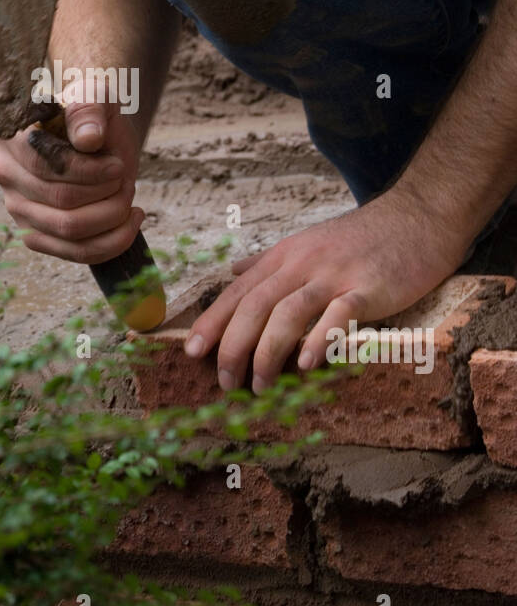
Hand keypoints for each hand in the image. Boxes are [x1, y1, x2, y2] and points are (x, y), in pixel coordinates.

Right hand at [0, 98, 143, 263]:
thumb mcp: (94, 95)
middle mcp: (7, 175)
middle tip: (125, 177)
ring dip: (113, 217)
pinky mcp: (37, 233)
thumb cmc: (90, 113)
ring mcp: (18, 208)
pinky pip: (75, 253)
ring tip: (127, 195)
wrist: (90, 134)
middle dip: (107, 193)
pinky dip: (112, 242)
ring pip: (70, 231)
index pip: (49, 167)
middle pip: (62, 202)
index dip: (91, 172)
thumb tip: (89, 139)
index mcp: (12, 137)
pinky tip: (129, 220)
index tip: (119, 166)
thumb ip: (89, 108)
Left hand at [184, 184, 468, 394]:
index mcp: (284, 256)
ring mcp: (334, 274)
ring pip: (288, 311)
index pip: (238, 291)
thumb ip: (269, 261)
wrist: (415, 218)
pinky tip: (307, 364)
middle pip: (255, 304)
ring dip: (269, 351)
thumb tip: (233, 271)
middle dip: (233, 344)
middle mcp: (302, 263)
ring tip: (259, 386)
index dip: (213, 321)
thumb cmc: (360, 238)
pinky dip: (319, 338)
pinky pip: (338, 314)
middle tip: (223, 381)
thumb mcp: (306, 243)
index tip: (190, 351)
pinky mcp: (368, 287)